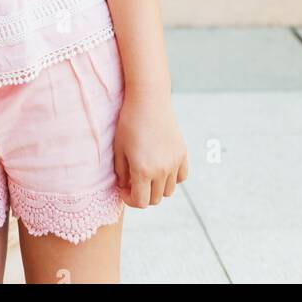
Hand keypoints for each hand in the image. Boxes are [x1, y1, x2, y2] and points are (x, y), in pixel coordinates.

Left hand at [113, 91, 188, 207]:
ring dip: (157, 188)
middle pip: (155, 199)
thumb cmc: (129, 122)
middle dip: (142, 195)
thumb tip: (125, 186)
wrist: (149, 100)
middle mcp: (162, 170)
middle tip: (132, 182)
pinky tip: (161, 167)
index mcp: (143, 170)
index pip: (140, 202)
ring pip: (168, 191)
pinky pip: (180, 177)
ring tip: (147, 174)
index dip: (130, 200)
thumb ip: (121, 172)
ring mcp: (174, 163)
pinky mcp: (182, 154)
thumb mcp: (118, 148)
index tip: (124, 190)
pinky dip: (172, 178)